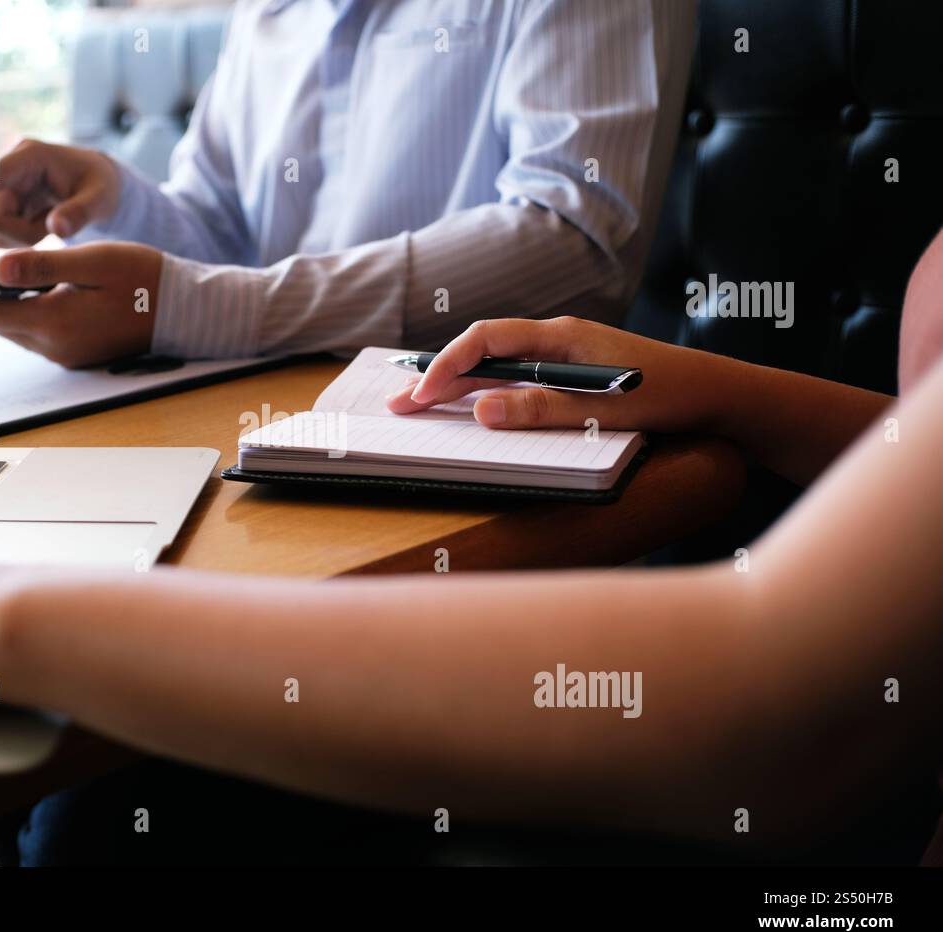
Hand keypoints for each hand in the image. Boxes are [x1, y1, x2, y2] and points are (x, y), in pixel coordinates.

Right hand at [0, 138, 121, 245]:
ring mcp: (5, 188)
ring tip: (53, 223)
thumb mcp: (100, 199)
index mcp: (31, 156)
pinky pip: (1, 234)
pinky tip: (43, 226)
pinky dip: (23, 239)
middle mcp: (10, 169)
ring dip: (23, 237)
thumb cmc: (101, 186)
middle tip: (53, 228)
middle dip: (20, 232)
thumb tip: (56, 227)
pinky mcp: (4, 205)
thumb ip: (81, 212)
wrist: (98, 186)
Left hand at [0, 241, 161, 367]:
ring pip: (13, 328)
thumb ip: (41, 265)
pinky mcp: (76, 352)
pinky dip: (15, 313)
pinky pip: (34, 331)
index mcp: (55, 323)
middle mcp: (55, 346)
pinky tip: (8, 294)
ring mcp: (66, 354)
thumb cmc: (145, 279)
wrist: (186, 312)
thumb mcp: (91, 261)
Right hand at [385, 316, 725, 432]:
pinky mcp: (569, 370)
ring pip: (496, 363)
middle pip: (483, 350)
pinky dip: (484, 388)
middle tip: (399, 405)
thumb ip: (541, 409)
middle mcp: (557, 337)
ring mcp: (562, 353)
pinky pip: (514, 374)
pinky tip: (466, 402)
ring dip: (457, 384)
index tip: (421, 395)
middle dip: (439, 376)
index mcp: (561, 336)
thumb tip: (480, 411)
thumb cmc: (669, 396)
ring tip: (418, 404)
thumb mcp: (603, 410)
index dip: (448, 365)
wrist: (717, 393)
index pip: (487, 339)